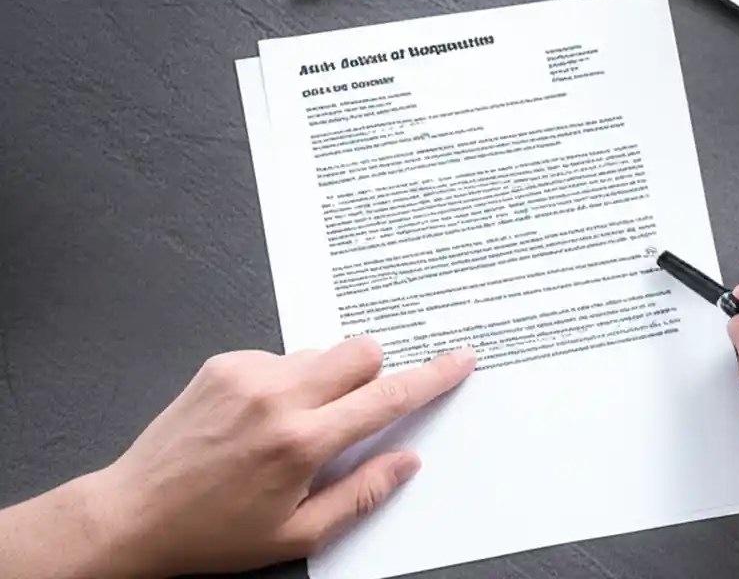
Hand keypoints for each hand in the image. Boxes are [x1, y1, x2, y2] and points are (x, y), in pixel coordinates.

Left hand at [85, 338, 474, 576]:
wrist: (134, 514)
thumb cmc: (212, 532)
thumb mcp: (298, 534)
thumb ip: (362, 494)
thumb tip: (405, 462)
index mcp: (301, 443)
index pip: (386, 397)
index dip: (431, 377)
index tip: (457, 361)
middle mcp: (277, 397)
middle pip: (361, 352)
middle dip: (374, 374)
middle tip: (354, 413)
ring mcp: (247, 374)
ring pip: (321, 354)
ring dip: (326, 382)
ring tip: (292, 427)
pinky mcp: (223, 364)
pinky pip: (281, 357)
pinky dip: (286, 381)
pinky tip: (260, 418)